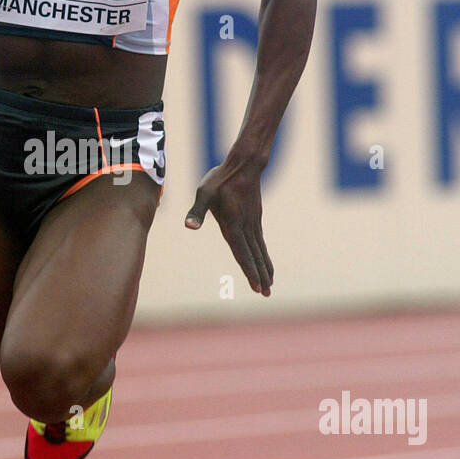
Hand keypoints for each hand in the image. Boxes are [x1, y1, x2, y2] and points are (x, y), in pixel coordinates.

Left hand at [185, 154, 273, 295]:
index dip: (249, 270)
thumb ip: (197, 211)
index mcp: (233, 223)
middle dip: (259, 276)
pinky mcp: (256, 219)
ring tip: (270, 285)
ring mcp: (253, 223)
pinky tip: (267, 264)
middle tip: (266, 294)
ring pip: (260, 251)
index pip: (242, 252)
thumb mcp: (204, 192)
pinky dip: (265, 256)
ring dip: (265, 269)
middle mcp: (246, 226)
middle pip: (254, 255)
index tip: (256, 286)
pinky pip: (261, 243)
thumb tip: (189, 226)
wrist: (244, 164)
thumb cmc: (220, 178)